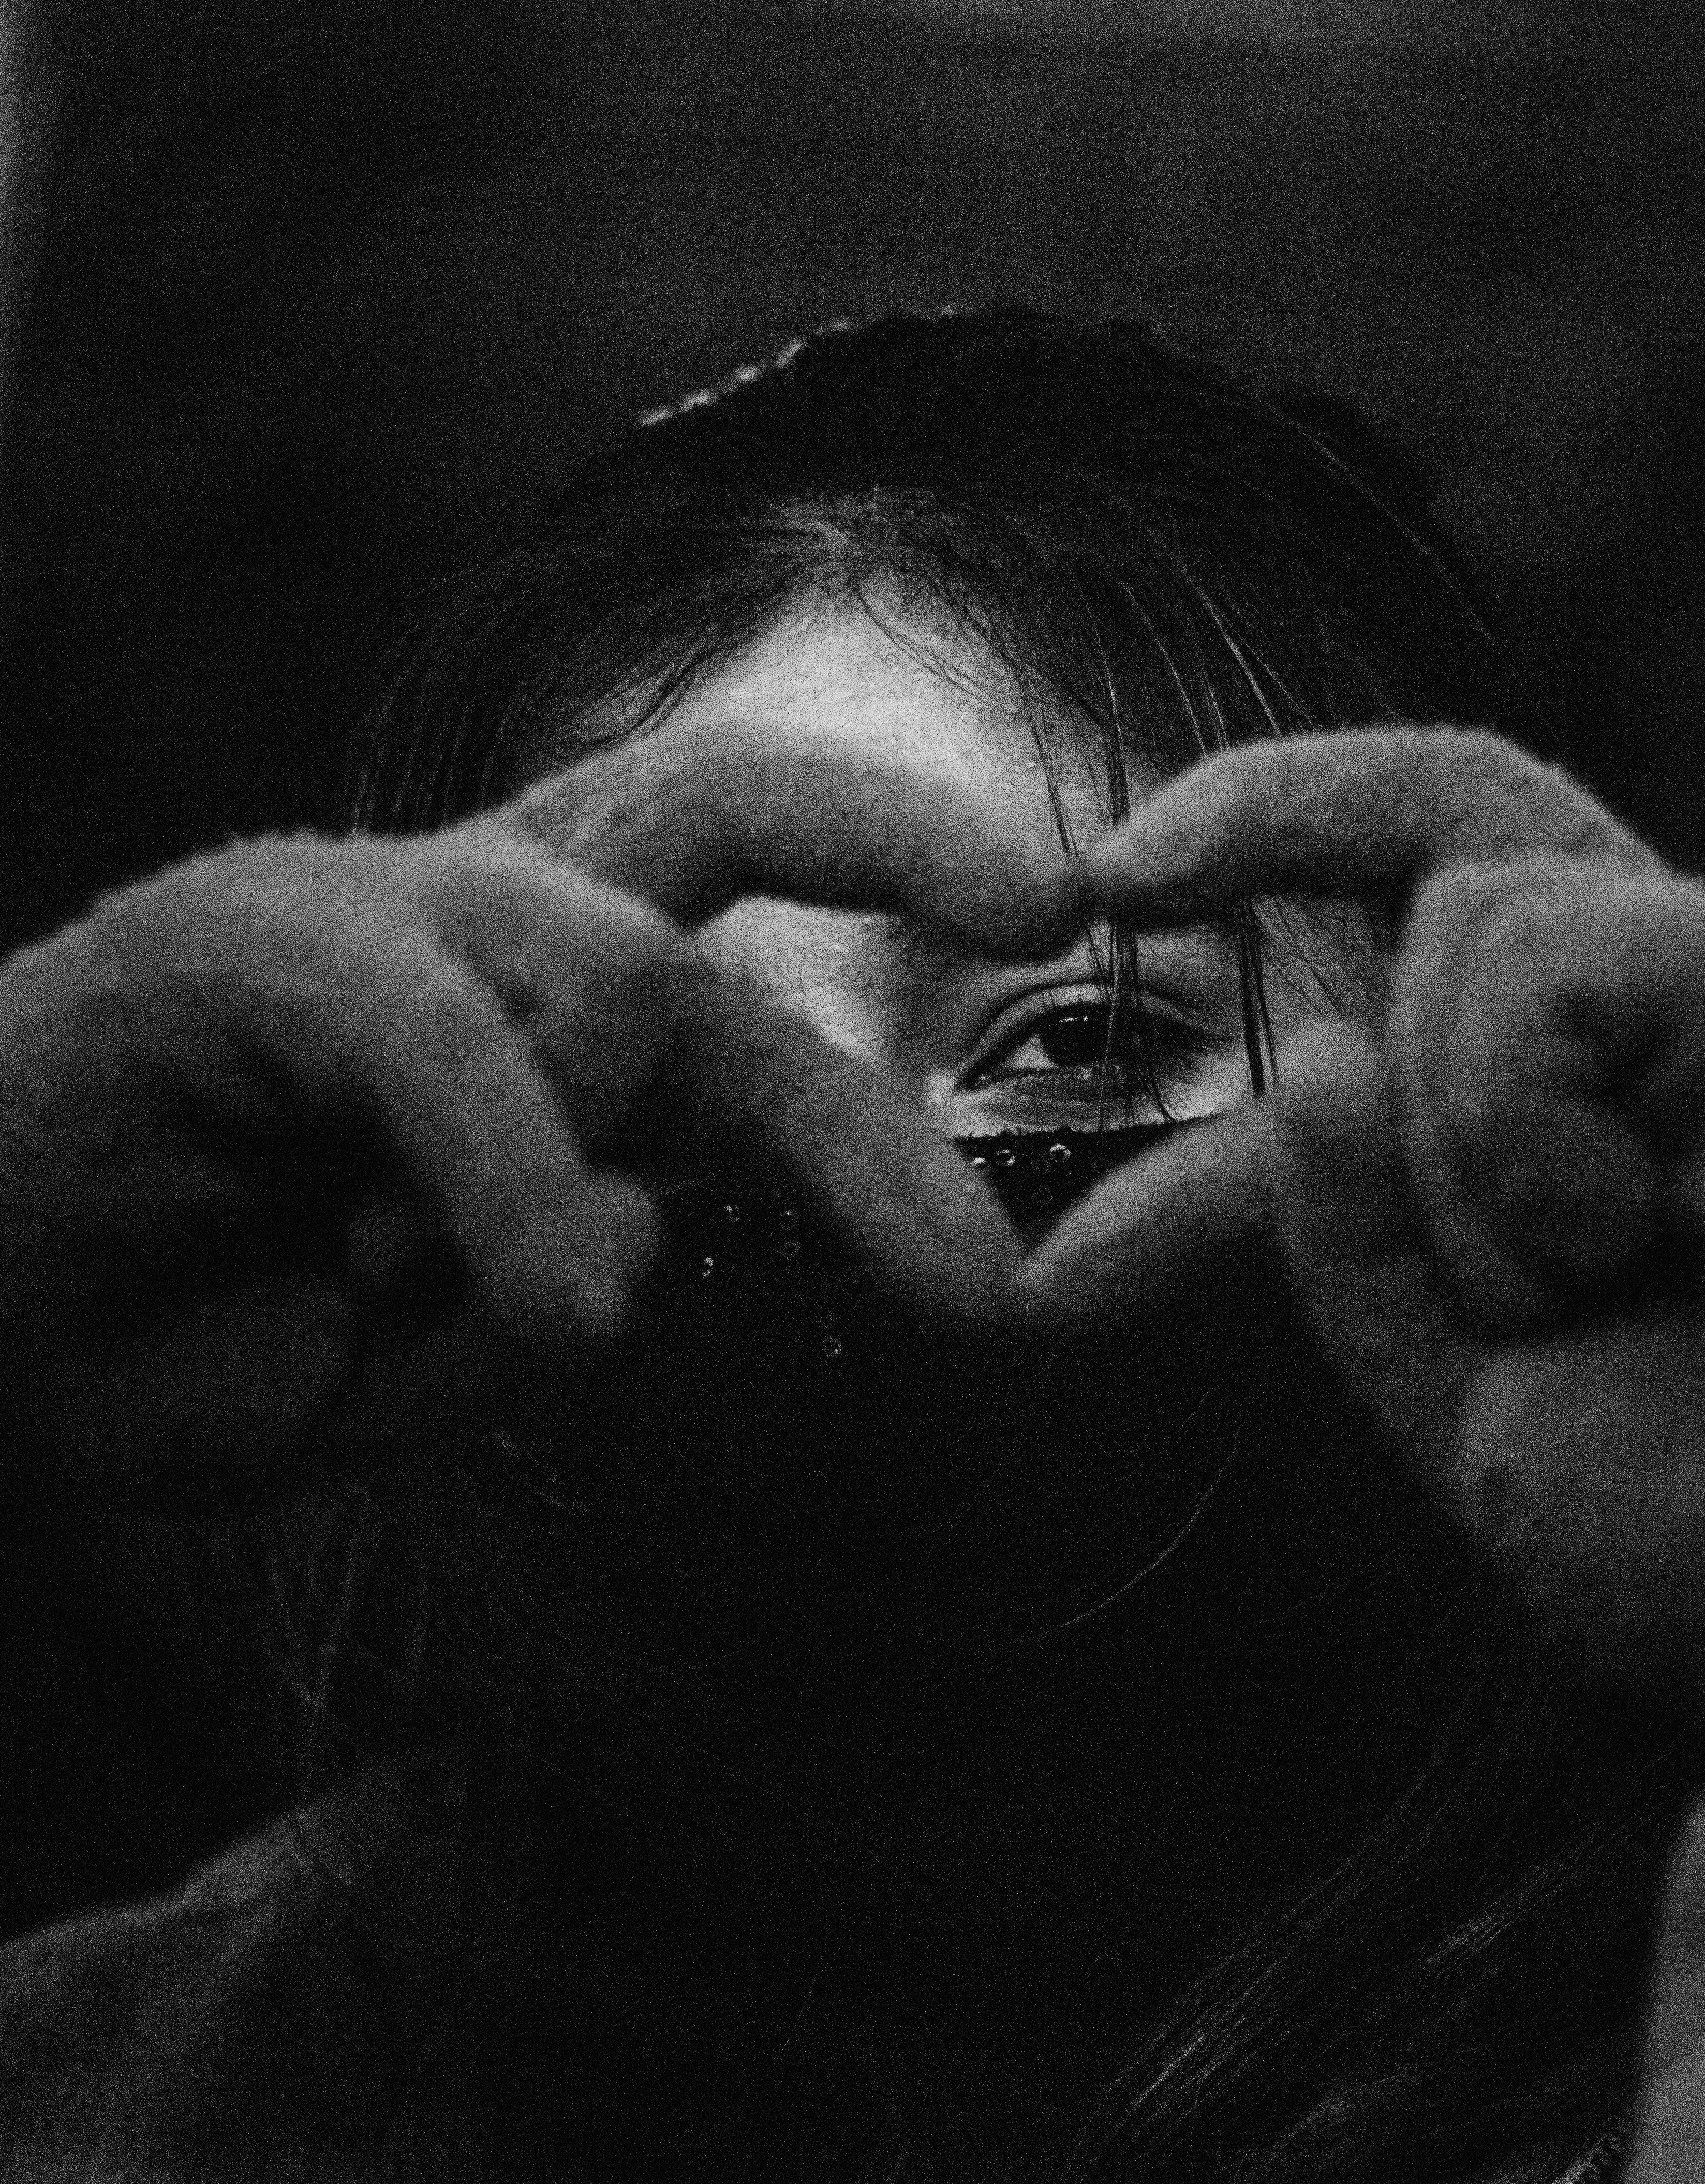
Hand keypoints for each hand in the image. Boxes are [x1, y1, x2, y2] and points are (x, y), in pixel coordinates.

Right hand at [0, 728, 1074, 1489]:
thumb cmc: (165, 1330)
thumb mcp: (387, 1378)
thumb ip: (527, 1311)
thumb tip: (649, 1234)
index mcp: (516, 983)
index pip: (739, 874)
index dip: (903, 856)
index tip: (1060, 909)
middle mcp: (461, 909)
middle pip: (723, 805)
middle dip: (901, 840)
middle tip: (1051, 900)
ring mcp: (358, 910)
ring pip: (614, 967)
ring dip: (596, 1164)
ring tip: (479, 1307)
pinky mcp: (249, 944)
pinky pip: (444, 1044)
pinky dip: (492, 1174)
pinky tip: (460, 1288)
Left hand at [1027, 729, 1704, 1757]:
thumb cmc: (1694, 1526)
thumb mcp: (1448, 1378)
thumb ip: (1350, 1230)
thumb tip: (1305, 1063)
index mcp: (1597, 1089)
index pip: (1420, 893)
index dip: (1258, 843)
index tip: (1103, 890)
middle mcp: (1668, 1010)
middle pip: (1438, 814)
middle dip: (1267, 817)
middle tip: (1119, 883)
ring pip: (1456, 925)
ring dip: (1445, 1152)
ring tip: (1572, 1288)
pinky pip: (1539, 962)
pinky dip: (1516, 1124)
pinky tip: (1620, 1238)